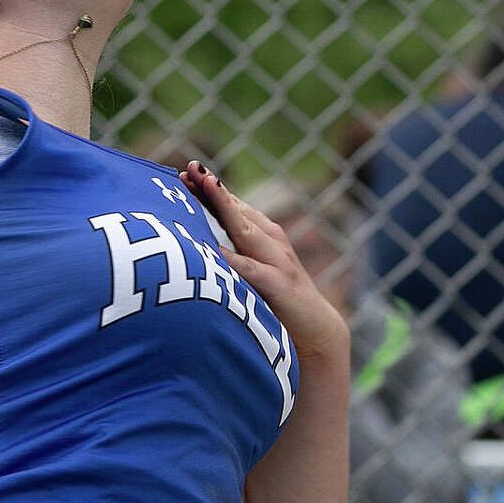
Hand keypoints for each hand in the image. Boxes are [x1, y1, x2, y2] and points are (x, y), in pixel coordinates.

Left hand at [179, 161, 348, 362]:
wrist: (316, 333)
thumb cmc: (276, 301)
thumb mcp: (252, 272)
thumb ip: (231, 254)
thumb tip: (194, 241)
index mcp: (263, 239)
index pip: (234, 208)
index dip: (211, 190)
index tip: (187, 171)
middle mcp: (271, 244)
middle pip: (238, 211)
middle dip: (214, 189)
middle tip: (192, 169)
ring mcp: (278, 263)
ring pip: (247, 231)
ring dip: (226, 208)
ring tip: (207, 187)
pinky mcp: (281, 287)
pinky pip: (253, 271)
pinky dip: (235, 260)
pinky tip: (215, 250)